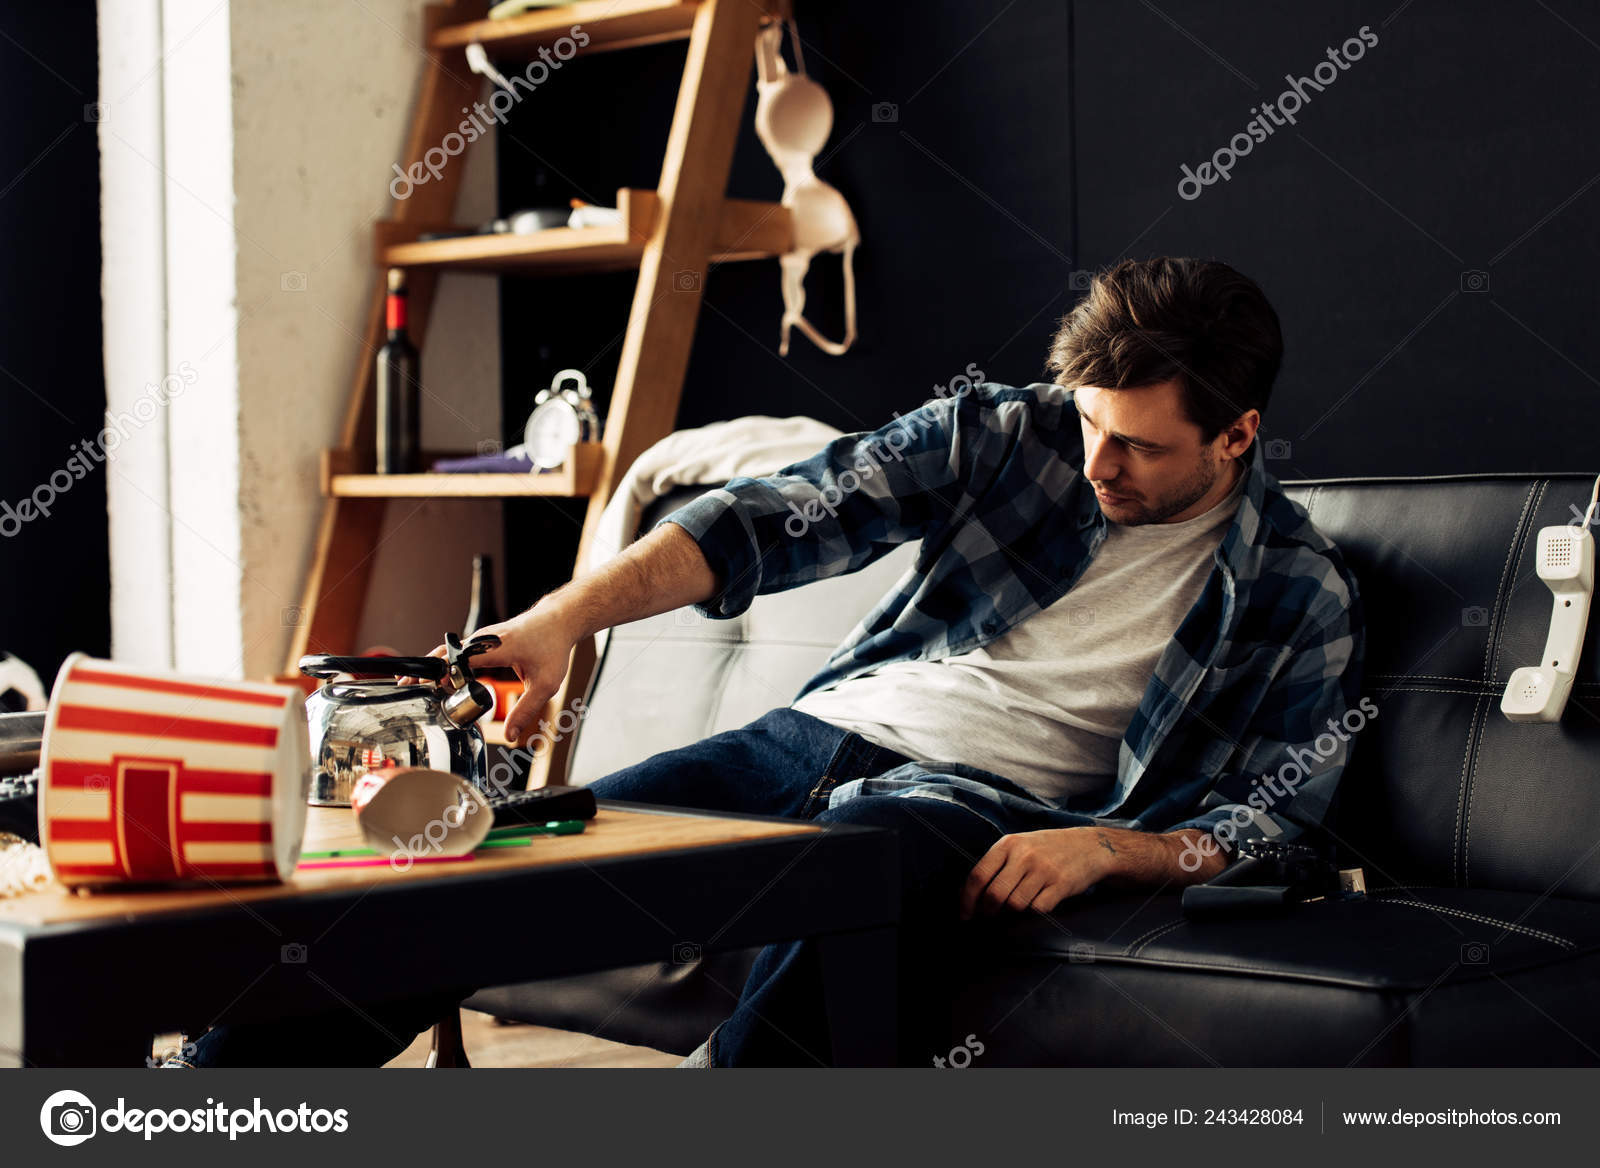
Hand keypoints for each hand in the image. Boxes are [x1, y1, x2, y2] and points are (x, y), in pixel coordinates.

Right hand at [399, 605, 582, 745]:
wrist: (557, 621)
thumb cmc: (552, 647)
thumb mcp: (545, 684)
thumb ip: (526, 710)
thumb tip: (511, 736)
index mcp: (494, 648)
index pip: (457, 660)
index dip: (439, 675)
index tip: (428, 691)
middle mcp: (482, 640)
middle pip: (443, 655)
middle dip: (424, 672)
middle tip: (406, 690)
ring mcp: (480, 639)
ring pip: (447, 653)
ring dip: (432, 669)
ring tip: (416, 689)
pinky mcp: (481, 641)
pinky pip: (456, 653)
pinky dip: (444, 666)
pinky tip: (439, 682)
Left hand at [958, 827, 1116, 919]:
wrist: (1089, 845)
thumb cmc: (1048, 849)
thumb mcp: (1020, 845)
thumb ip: (998, 864)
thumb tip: (971, 894)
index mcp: (1008, 844)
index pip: (978, 875)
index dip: (967, 900)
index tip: (966, 915)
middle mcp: (1024, 855)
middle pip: (994, 895)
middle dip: (988, 913)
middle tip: (989, 918)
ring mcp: (1044, 870)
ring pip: (1015, 905)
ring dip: (1011, 914)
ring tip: (1013, 912)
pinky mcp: (1061, 885)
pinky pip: (1038, 909)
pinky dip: (1033, 913)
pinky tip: (1035, 906)